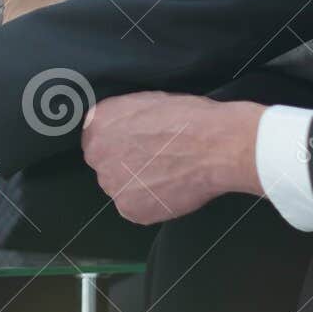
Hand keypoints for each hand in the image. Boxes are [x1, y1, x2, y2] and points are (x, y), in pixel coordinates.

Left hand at [81, 92, 265, 223]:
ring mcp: (111, 183)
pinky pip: (137, 209)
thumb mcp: (146, 102)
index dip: (120, 144)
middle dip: (126, 165)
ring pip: (121, 188)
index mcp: (98, 122)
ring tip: (170, 175)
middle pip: (106, 164)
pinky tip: (173, 190)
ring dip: (139, 186)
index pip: (97, 139)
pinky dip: (153, 204)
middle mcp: (96, 153)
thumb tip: (123, 129)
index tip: (137, 147)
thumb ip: (124, 119)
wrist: (216, 146)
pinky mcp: (129, 208)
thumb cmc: (190, 119)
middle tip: (156, 162)